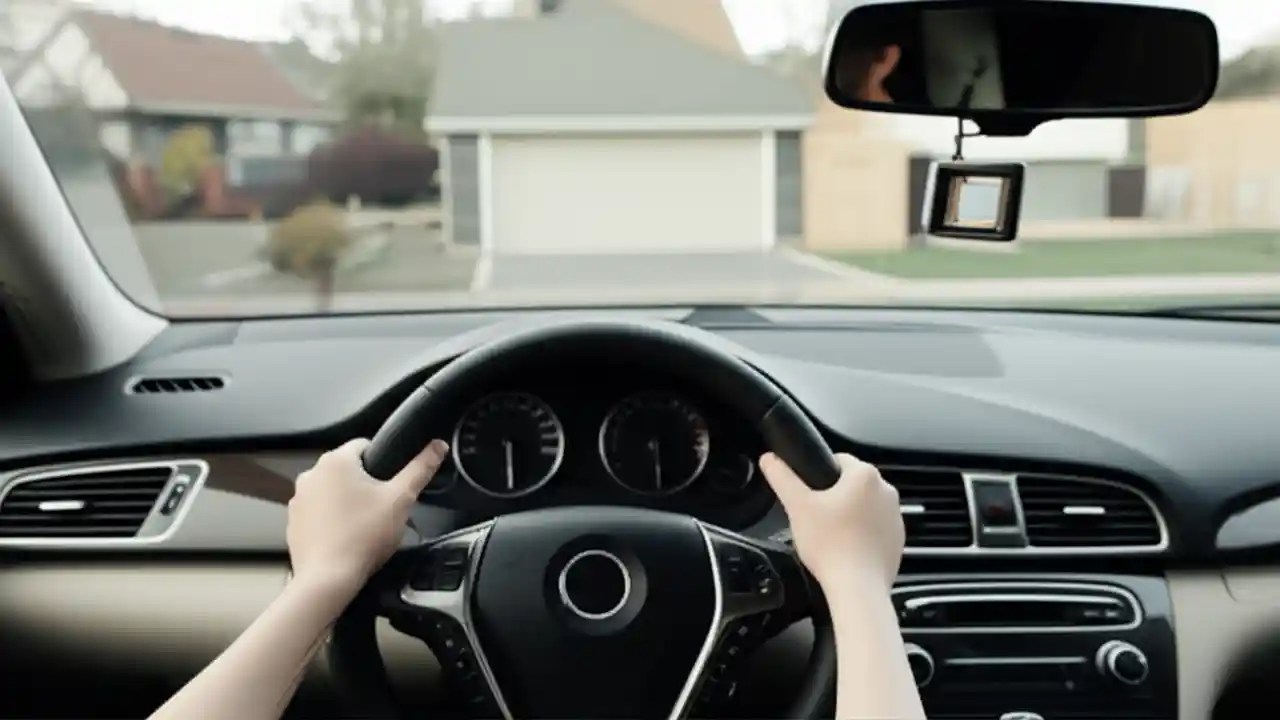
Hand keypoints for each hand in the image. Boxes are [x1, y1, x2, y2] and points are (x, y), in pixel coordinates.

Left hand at [287, 438, 447, 596]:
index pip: (365, 445)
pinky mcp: (292, 522)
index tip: (393, 486)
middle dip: (365, 484)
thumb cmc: (365, 535)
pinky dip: (331, 519)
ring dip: (346, 501)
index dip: (385, 463)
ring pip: (332, 491)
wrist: (327, 579)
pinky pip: (318, 512)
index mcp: (336, 460)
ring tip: (364, 526)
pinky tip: (345, 537)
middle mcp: (311, 473)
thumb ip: (421, 468)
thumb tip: (438, 445)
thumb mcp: (401, 499)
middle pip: (348, 470)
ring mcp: (298, 499)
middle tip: (382, 508)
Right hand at [759, 452, 903, 591]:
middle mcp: (887, 491)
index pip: (838, 460)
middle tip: (816, 519)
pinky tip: (847, 549)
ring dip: (850, 515)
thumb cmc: (829, 544)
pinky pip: (875, 528)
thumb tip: (769, 459)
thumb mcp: (797, 506)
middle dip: (835, 498)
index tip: (809, 498)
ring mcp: (896, 516)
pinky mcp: (898, 539)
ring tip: (831, 536)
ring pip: (864, 506)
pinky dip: (862, 534)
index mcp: (865, 475)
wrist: (857, 588)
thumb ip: (782, 477)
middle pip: (852, 485)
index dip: (818, 477)